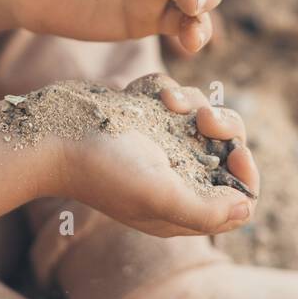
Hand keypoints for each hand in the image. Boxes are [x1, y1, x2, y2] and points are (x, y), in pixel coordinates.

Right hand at [48, 75, 259, 236]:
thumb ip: (207, 209)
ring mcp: (157, 144)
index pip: (236, 197)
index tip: (236, 152)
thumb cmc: (101, 168)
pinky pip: (175, 95)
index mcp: (179, 208)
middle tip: (205, 119)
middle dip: (224, 128)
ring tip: (171, 103)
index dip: (244, 174)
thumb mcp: (159, 196)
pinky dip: (166, 89)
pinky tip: (150, 94)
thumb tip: (247, 208)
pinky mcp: (143, 115)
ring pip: (204, 116)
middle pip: (226, 152)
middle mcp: (173, 177)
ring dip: (194, 102)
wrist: (50, 132)